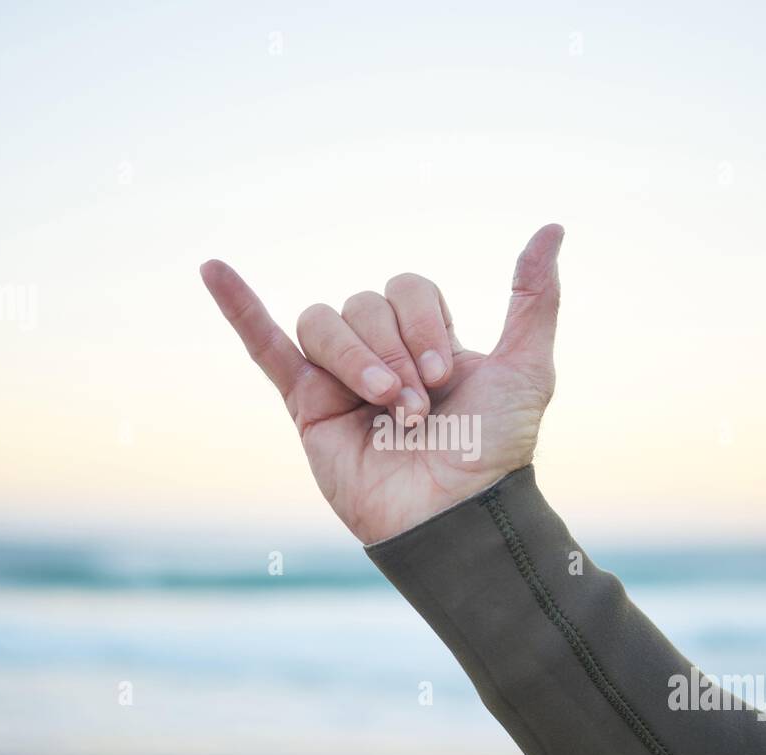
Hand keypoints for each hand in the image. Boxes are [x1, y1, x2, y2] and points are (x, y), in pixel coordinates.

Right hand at [200, 224, 563, 543]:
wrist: (454, 514)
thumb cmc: (494, 451)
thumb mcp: (527, 367)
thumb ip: (534, 299)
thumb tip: (552, 228)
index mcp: (426, 342)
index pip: (407, 288)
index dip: (423, 321)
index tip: (445, 376)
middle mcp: (381, 355)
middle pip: (364, 304)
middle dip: (394, 350)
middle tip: (418, 406)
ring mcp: (339, 380)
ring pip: (323, 322)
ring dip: (356, 358)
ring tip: (385, 406)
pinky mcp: (306, 408)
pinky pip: (264, 348)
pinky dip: (238, 307)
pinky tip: (213, 270)